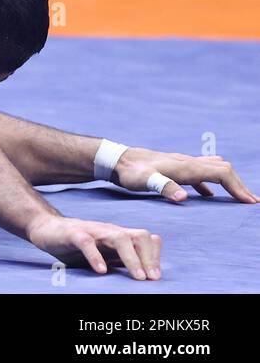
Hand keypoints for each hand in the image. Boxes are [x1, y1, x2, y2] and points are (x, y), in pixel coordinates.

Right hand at [27, 214, 162, 279]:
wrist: (46, 228)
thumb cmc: (78, 244)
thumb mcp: (104, 252)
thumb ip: (122, 258)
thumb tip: (146, 274)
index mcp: (119, 237)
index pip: (147, 240)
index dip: (155, 257)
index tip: (156, 278)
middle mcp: (110, 232)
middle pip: (140, 236)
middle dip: (150, 257)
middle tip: (152, 279)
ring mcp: (93, 231)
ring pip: (119, 237)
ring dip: (131, 258)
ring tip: (137, 277)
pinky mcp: (73, 233)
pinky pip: (87, 242)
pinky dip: (96, 256)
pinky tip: (101, 271)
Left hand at [114, 148, 257, 203]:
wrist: (116, 160)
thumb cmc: (130, 172)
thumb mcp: (145, 181)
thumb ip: (164, 187)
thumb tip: (183, 197)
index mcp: (186, 166)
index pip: (221, 172)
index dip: (237, 186)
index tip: (250, 202)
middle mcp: (187, 162)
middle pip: (222, 168)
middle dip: (239, 184)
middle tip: (251, 202)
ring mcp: (181, 164)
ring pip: (212, 169)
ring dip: (227, 182)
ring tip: (238, 198)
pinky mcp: (173, 168)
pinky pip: (199, 174)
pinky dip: (210, 183)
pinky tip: (208, 195)